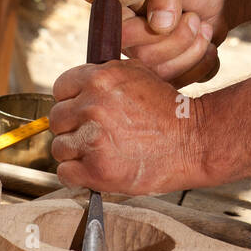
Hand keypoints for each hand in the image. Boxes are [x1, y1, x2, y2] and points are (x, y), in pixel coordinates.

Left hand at [48, 57, 208, 194]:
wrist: (194, 141)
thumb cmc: (168, 111)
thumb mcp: (137, 74)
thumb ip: (104, 76)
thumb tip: (77, 86)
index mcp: (100, 79)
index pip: (60, 88)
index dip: (71, 101)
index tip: (81, 112)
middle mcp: (92, 106)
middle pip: (56, 119)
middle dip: (72, 128)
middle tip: (93, 135)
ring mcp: (92, 139)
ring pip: (59, 147)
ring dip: (75, 153)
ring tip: (100, 153)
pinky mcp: (97, 169)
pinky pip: (65, 173)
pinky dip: (77, 176)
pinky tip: (96, 170)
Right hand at [121, 0, 228, 86]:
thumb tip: (159, 24)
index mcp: (120, 14)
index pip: (124, 35)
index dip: (155, 32)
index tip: (182, 14)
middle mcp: (127, 41)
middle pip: (146, 58)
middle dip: (181, 39)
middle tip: (196, 19)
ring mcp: (146, 61)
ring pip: (164, 75)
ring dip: (194, 51)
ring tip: (204, 28)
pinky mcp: (167, 75)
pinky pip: (184, 83)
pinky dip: (204, 65)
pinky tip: (209, 46)